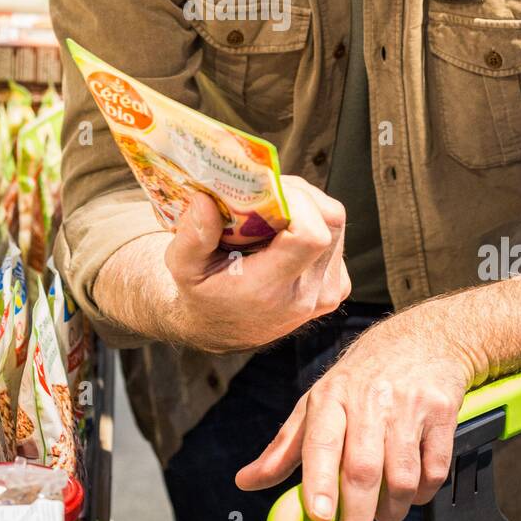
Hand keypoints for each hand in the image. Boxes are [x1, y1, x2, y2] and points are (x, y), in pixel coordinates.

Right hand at [163, 175, 350, 351]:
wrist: (221, 330)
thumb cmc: (202, 294)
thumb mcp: (183, 268)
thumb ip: (192, 236)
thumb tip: (205, 199)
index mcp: (270, 290)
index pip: (311, 236)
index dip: (298, 203)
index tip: (268, 192)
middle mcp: (308, 294)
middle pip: (329, 221)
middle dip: (300, 195)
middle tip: (267, 190)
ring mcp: (327, 292)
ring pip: (335, 223)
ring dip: (307, 205)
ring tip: (273, 206)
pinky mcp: (337, 287)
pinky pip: (336, 237)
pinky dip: (314, 220)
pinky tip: (285, 227)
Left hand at [235, 309, 475, 520]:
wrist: (421, 339)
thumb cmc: (361, 378)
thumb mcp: (317, 402)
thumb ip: (283, 447)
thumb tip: (246, 481)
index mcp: (331, 397)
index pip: (321, 442)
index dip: (319, 483)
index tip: (319, 517)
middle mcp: (369, 399)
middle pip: (362, 470)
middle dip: (355, 518)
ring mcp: (407, 405)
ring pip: (401, 477)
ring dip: (392, 510)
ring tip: (382, 515)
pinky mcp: (441, 413)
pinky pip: (433, 471)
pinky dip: (422, 493)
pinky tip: (411, 490)